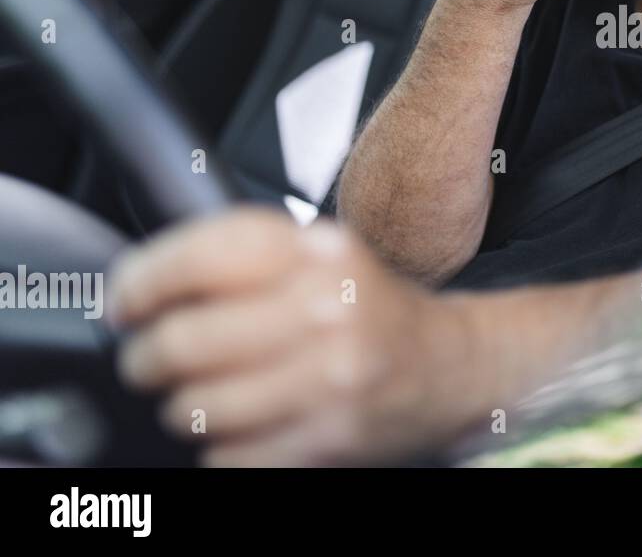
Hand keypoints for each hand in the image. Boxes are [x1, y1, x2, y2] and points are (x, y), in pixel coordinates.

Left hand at [108, 208, 483, 465]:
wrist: (450, 366)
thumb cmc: (370, 310)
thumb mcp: (322, 254)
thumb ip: (244, 254)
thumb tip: (140, 285)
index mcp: (320, 252)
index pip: (201, 256)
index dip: (142, 282)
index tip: (125, 303)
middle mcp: (329, 309)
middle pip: (184, 340)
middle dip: (145, 357)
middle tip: (147, 359)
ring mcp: (331, 379)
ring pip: (195, 407)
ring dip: (182, 407)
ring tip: (200, 396)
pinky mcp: (329, 439)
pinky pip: (227, 456)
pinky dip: (221, 447)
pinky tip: (245, 427)